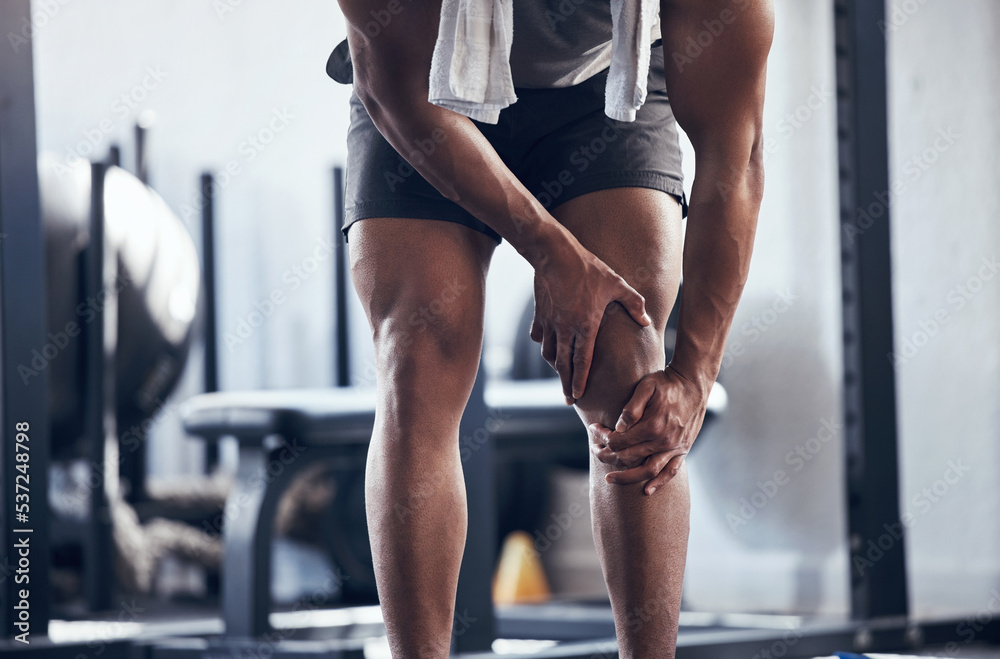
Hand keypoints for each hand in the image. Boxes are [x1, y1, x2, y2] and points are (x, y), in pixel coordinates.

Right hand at [529, 236, 649, 402]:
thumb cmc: (588, 268)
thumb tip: (646, 321)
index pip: (582, 361)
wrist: (554, 253)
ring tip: (559, 374)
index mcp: (586, 325)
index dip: (580, 380)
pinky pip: (538, 336)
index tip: (578, 396)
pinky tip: (546, 346)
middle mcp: (565, 328)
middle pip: (563, 364)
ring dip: (554, 365)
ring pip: (548, 352)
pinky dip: (542, 344)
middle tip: (568, 399)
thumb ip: (633, 304)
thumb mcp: (617, 284)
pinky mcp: (539, 314)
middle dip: (565, 384)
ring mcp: (549, 322)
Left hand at [588, 365, 707, 494]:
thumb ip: (632, 407)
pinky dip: (659, 483)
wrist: (694, 384)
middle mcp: (664, 441)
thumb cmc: (667, 383)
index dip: (603, 437)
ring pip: (647, 471)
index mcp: (652, 426)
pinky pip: (670, 472)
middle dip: (607, 456)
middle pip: (628, 457)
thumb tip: (618, 427)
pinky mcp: (683, 450)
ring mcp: (675, 448)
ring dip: (627, 477)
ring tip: (610, 479)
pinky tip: (646, 491)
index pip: (619, 440)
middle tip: (595, 451)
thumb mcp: (647, 386)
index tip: (593, 429)